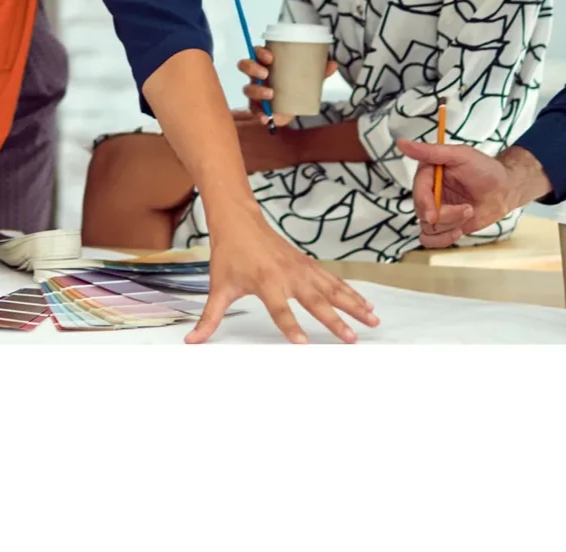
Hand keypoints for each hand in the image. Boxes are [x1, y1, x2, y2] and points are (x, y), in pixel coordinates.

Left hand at [185, 208, 380, 344]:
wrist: (240, 220)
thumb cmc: (229, 254)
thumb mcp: (219, 287)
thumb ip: (210, 318)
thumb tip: (192, 341)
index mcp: (267, 282)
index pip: (281, 310)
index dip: (291, 327)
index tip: (304, 345)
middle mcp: (289, 275)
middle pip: (316, 301)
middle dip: (335, 321)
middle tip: (352, 339)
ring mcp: (302, 268)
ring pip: (333, 289)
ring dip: (354, 305)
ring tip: (373, 321)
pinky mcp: (308, 264)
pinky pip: (334, 279)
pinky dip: (350, 291)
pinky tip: (365, 303)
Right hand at [238, 45, 337, 127]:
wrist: (294, 108)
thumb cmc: (296, 85)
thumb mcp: (308, 77)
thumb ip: (319, 70)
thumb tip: (333, 64)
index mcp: (266, 63)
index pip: (256, 52)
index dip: (259, 52)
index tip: (270, 57)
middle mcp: (257, 75)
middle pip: (245, 66)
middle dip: (253, 68)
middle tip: (266, 73)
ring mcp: (255, 91)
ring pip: (247, 88)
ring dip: (257, 90)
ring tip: (271, 93)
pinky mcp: (257, 108)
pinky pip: (253, 110)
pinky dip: (259, 114)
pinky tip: (266, 117)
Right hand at [397, 140, 519, 246]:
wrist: (505, 190)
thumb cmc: (485, 169)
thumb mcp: (460, 155)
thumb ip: (431, 152)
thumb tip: (401, 143)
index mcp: (429, 173)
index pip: (418, 191)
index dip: (424, 204)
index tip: (433, 216)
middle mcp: (429, 192)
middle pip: (422, 212)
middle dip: (446, 216)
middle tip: (468, 209)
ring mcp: (436, 210)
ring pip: (427, 228)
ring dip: (450, 225)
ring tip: (469, 212)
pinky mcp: (444, 225)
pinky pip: (431, 240)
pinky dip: (443, 239)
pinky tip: (459, 231)